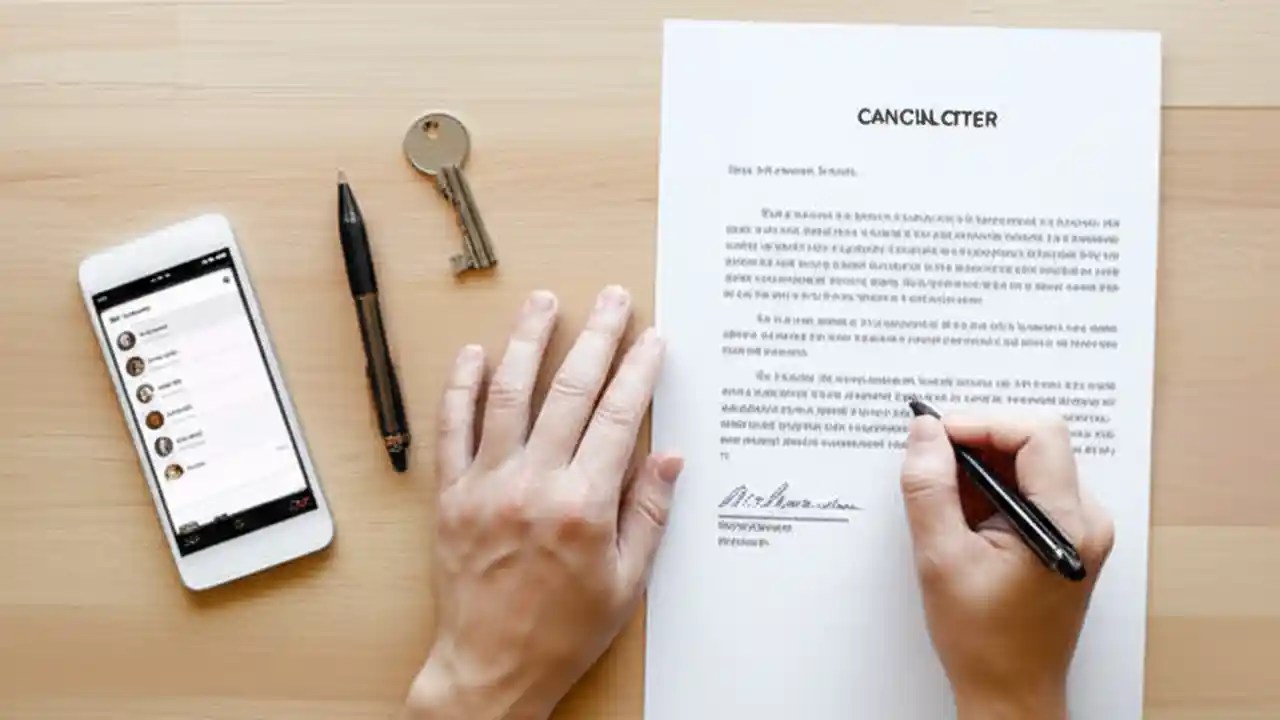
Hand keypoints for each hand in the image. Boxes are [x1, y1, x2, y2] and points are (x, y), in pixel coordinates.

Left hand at [404, 287, 683, 719]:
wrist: (490, 670)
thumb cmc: (563, 633)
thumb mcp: (627, 582)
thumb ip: (648, 512)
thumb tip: (671, 456)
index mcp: (584, 506)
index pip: (620, 417)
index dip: (639, 371)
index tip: (652, 340)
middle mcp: (534, 485)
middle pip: (571, 391)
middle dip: (597, 337)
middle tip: (612, 299)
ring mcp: (486, 485)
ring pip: (508, 395)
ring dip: (528, 341)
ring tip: (544, 302)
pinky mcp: (450, 496)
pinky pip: (452, 429)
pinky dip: (461, 387)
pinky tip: (475, 354)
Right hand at [899, 412, 1114, 719]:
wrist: (1010, 692)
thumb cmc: (984, 641)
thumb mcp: (941, 558)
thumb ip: (929, 487)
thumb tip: (924, 432)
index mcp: (1067, 524)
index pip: (1037, 434)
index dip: (981, 423)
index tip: (936, 434)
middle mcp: (1085, 520)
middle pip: (1033, 442)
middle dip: (977, 441)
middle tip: (931, 462)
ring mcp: (1078, 527)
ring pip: (1028, 461)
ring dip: (981, 466)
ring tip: (944, 500)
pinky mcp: (1064, 535)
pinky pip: (1029, 486)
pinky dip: (989, 487)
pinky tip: (962, 516)